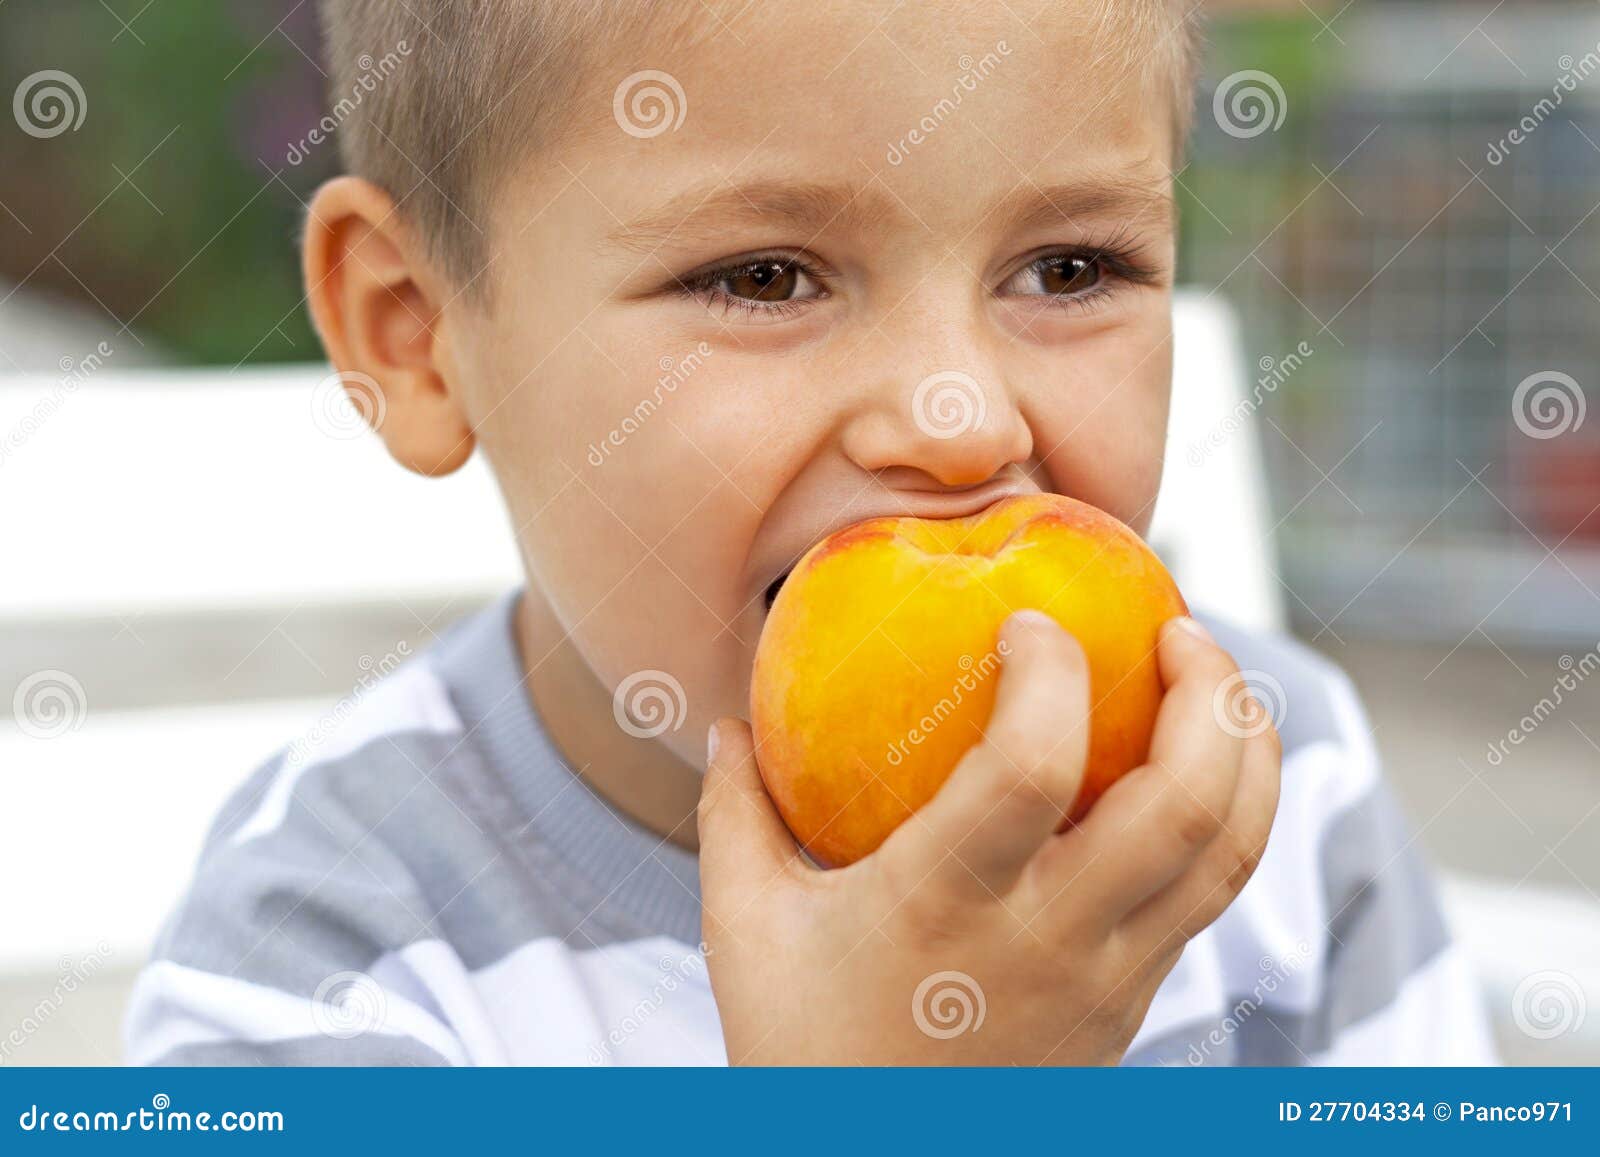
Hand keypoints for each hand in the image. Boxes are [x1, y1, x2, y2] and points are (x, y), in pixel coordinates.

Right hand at [698, 611, 1281, 1064]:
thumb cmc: (804, 1055)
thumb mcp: (747, 932)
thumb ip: (734, 817)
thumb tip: (721, 728)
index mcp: (944, 905)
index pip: (1030, 767)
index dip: (1049, 674)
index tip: (1029, 625)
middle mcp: (1048, 939)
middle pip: (1184, 803)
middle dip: (1210, 694)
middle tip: (1178, 627)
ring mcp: (1108, 980)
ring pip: (1228, 852)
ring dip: (1247, 750)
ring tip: (1217, 681)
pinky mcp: (1132, 1003)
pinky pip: (1212, 894)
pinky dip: (1230, 812)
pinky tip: (1195, 766)